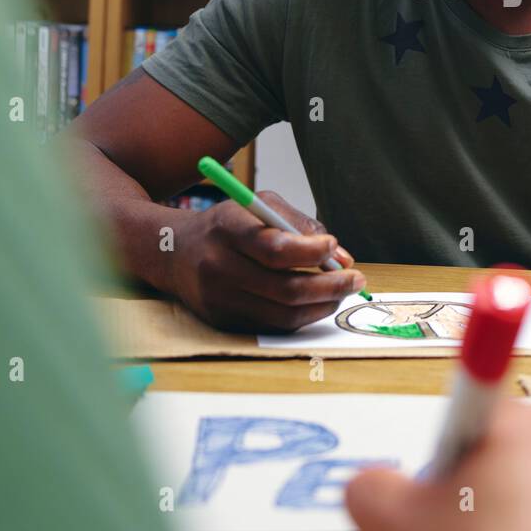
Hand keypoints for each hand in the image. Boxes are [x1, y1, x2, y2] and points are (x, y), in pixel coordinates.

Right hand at [168, 190, 365, 332]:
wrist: (174, 253)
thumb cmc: (228, 224)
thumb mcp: (259, 206)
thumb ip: (301, 224)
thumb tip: (342, 258)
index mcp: (228, 229)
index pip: (274, 248)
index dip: (310, 252)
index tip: (334, 247)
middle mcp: (219, 266)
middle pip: (284, 288)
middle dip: (330, 286)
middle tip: (356, 279)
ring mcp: (219, 299)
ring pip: (283, 313)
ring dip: (322, 305)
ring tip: (342, 292)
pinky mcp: (222, 321)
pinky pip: (272, 324)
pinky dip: (301, 316)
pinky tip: (317, 302)